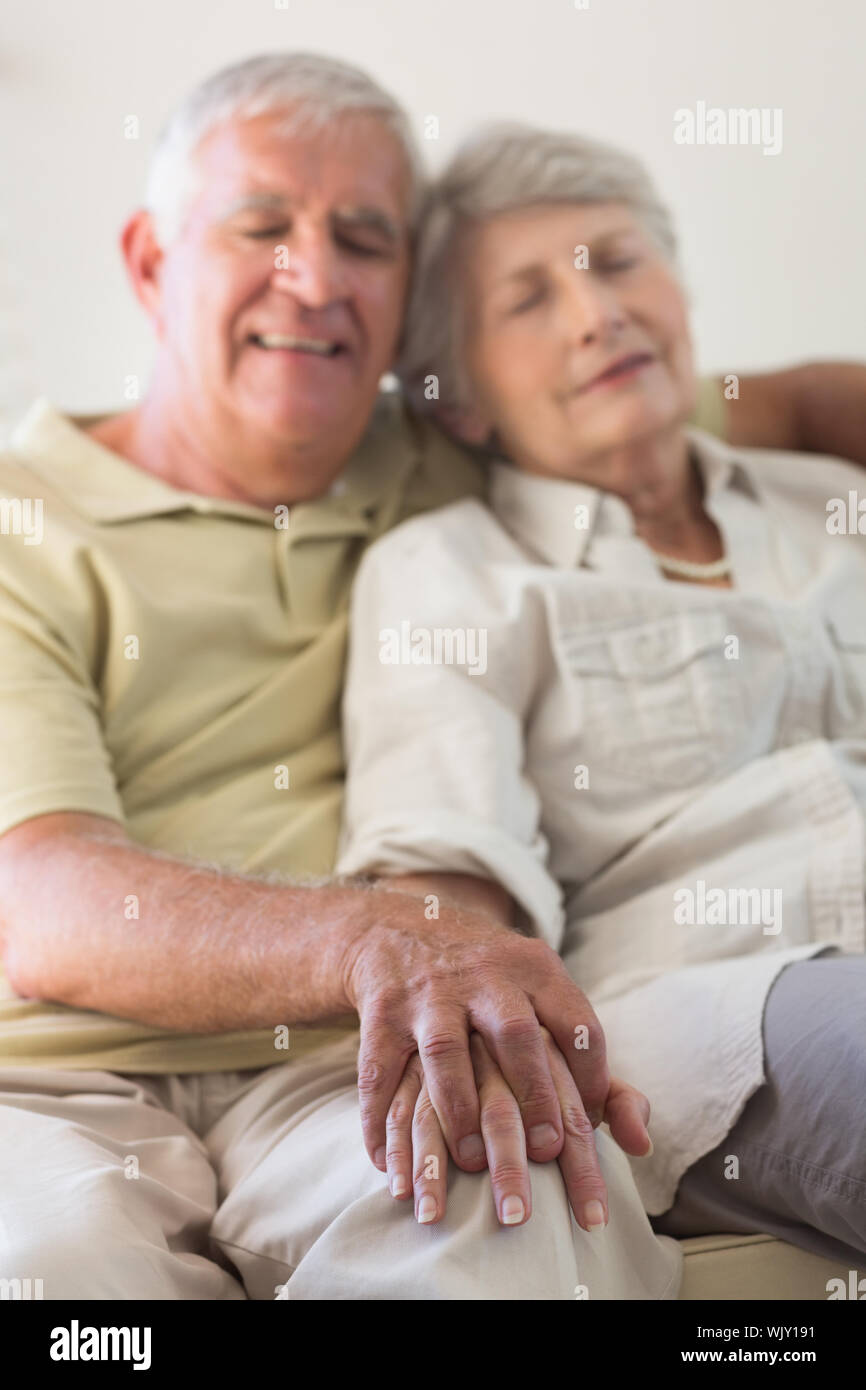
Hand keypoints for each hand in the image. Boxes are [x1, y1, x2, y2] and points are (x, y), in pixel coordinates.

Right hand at [342, 892, 612, 1179]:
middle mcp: (484, 975)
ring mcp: (429, 992)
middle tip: (547, 1153)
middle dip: (534, 1096)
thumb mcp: (541, 997)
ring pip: (445, 1049)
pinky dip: (380, 1119)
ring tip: (473, 1161)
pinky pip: (378, 1068)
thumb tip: (642, 1144)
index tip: (588, 1127)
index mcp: (535, 969)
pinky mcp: (381, 1010)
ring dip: (459, 1109)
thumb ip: (593, 1069)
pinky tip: (388, 1162)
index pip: (577, 1023)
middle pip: (516, 1033)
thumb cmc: (492, 985)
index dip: (591, 1079)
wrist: (401, 927)